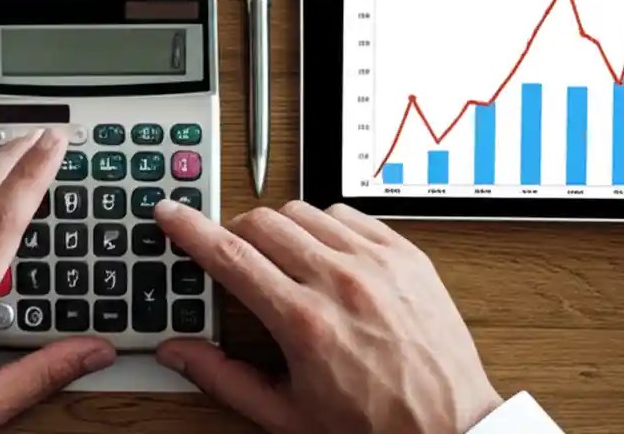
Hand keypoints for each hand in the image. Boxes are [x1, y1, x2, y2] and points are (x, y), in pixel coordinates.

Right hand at [152, 199, 501, 433]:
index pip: (229, 255)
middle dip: (235, 233)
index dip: (190, 229)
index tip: (170, 213)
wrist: (453, 430)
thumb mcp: (286, 415)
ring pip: (303, 211)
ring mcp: (377, 263)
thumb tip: (177, 352)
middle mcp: (340, 282)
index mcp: (304, 323)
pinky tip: (327, 257)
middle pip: (261, 222)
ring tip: (285, 262)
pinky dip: (326, 227)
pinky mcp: (406, 255)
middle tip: (235, 258)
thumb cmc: (373, 428)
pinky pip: (348, 214)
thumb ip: (223, 377)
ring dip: (281, 228)